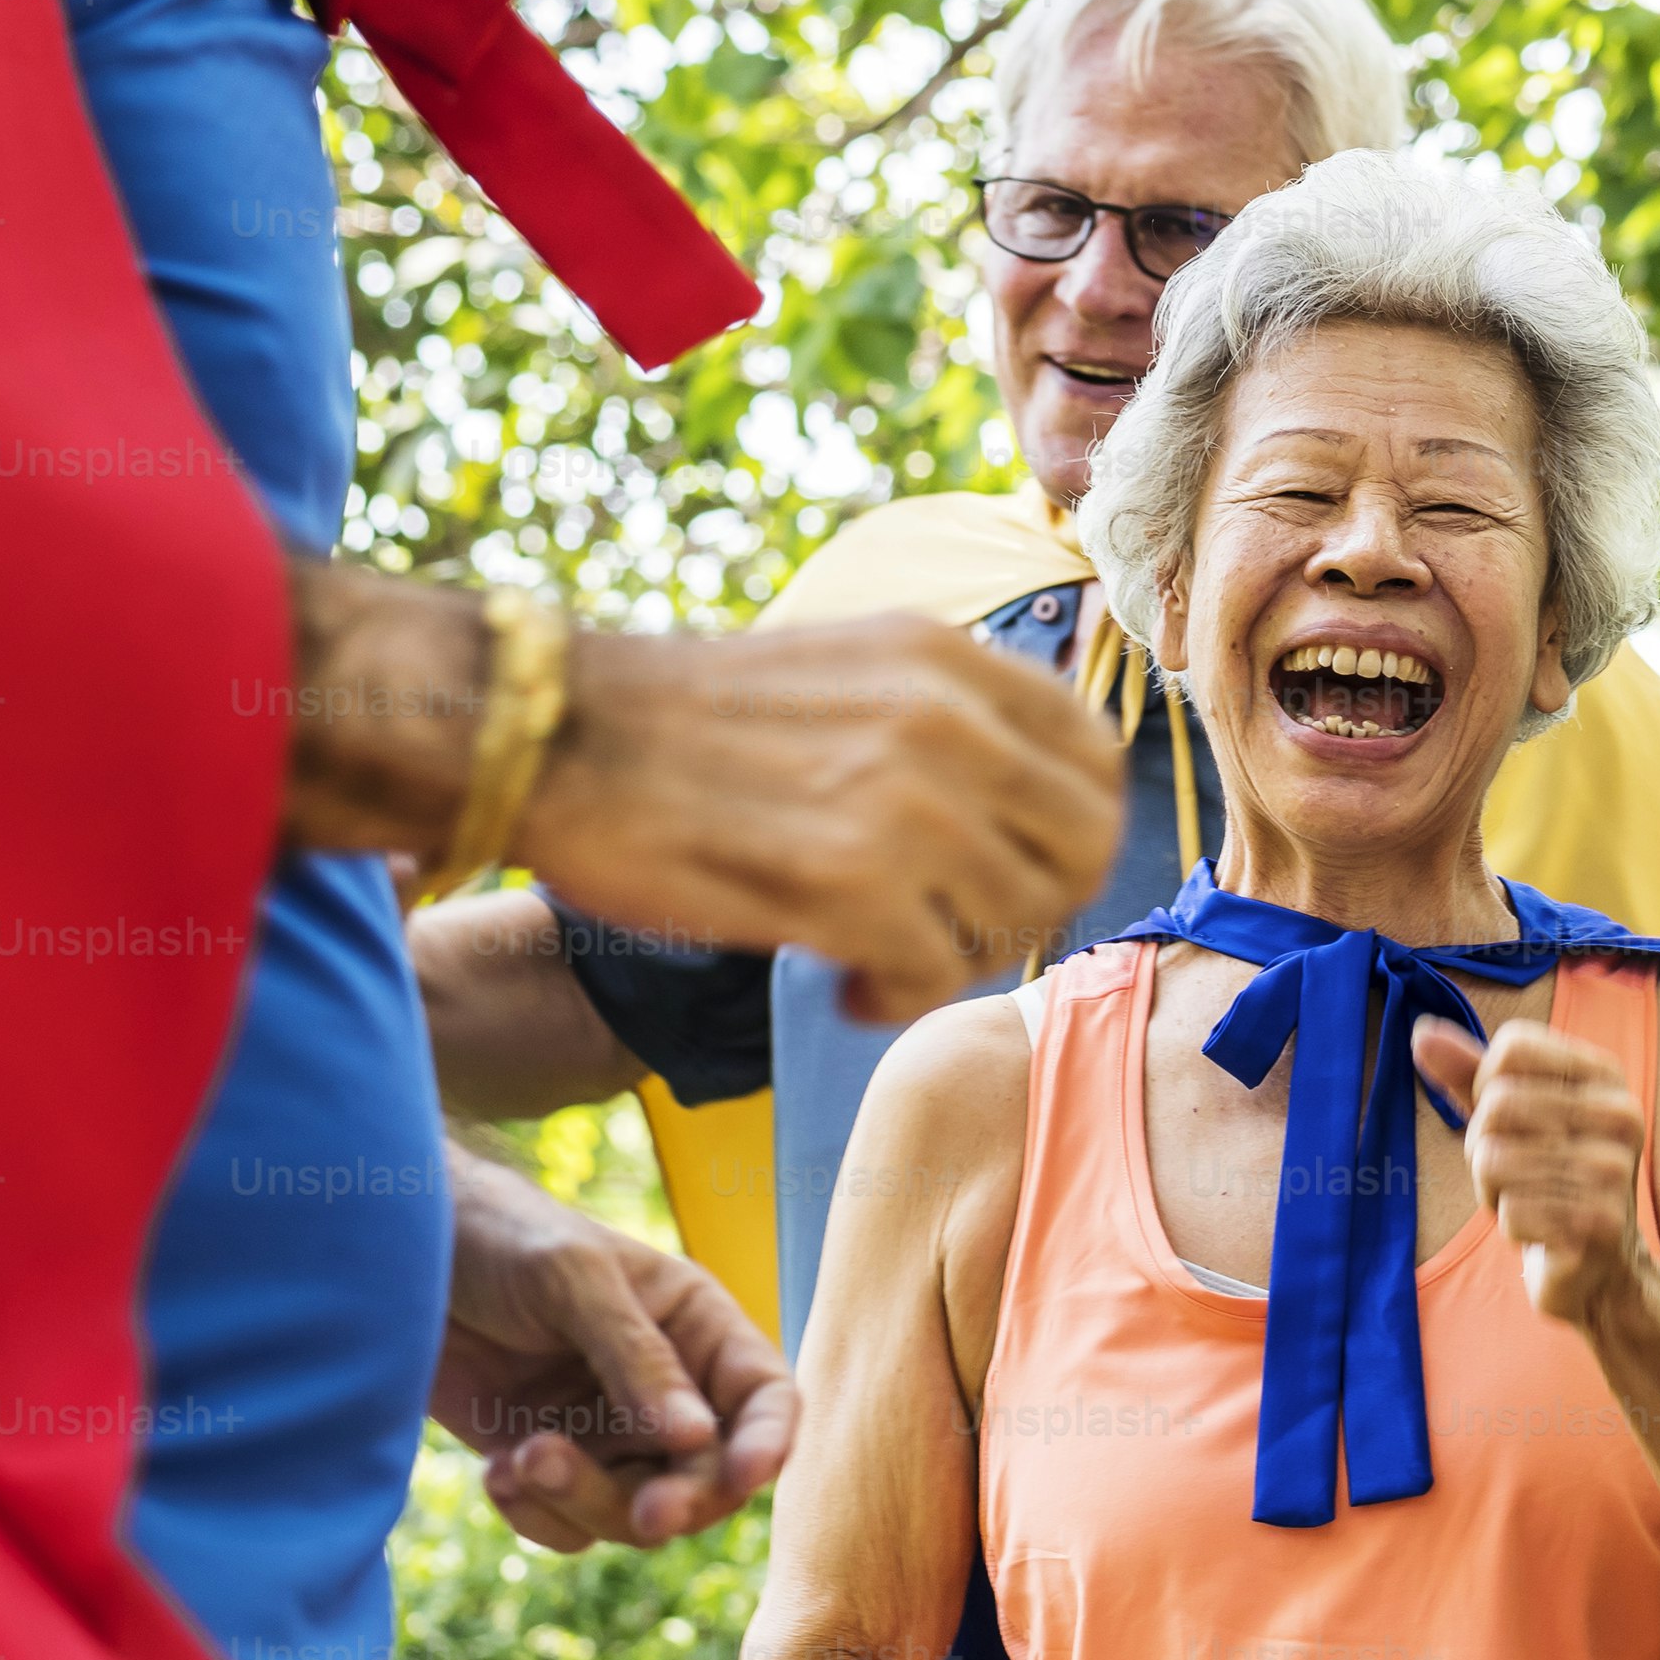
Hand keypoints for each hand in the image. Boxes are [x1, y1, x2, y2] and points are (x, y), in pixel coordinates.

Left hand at [429, 1145, 794, 1548]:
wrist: (397, 1260)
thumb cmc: (500, 1238)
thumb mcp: (572, 1280)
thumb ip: (636, 1358)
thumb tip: (698, 1440)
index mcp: (696, 1328)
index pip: (764, 1395)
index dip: (767, 1440)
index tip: (745, 1476)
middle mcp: (664, 1391)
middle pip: (705, 1478)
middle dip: (674, 1500)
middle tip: (643, 1514)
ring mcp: (604, 1435)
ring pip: (634, 1515)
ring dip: (584, 1502)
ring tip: (522, 1459)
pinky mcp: (546, 1465)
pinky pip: (568, 1527)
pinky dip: (535, 1516)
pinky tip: (494, 1471)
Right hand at [523, 616, 1120, 1023]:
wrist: (563, 737)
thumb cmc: (695, 720)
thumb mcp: (852, 664)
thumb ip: (949, 711)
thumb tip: (1035, 790)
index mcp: (949, 659)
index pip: (1096, 757)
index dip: (1072, 831)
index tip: (1015, 867)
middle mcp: (944, 721)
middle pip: (1083, 847)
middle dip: (1035, 905)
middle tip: (961, 927)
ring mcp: (903, 803)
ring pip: (1018, 918)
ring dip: (959, 959)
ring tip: (883, 956)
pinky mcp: (849, 886)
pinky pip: (935, 975)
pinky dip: (894, 999)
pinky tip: (840, 984)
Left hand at [1434, 1015, 1654, 1334]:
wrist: (1601, 1267)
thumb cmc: (1549, 1179)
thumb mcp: (1513, 1119)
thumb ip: (1470, 1075)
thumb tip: (1421, 1033)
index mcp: (1606, 1077)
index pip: (1511, 1048)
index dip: (1487, 1087)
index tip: (1511, 1122)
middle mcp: (1621, 1116)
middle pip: (1498, 1104)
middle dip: (1483, 1146)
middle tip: (1516, 1174)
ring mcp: (1614, 1171)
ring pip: (1494, 1161)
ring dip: (1493, 1191)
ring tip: (1529, 1202)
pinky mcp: (1598, 1224)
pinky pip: (1510, 1212)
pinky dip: (1510, 1226)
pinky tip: (1540, 1232)